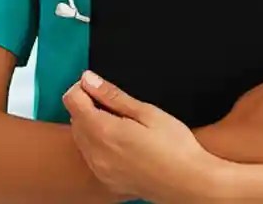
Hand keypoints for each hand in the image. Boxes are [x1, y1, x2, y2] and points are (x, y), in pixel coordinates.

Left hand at [64, 71, 225, 203]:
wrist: (191, 183)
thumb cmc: (176, 147)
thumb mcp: (147, 112)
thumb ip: (113, 95)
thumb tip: (88, 79)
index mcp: (104, 131)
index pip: (71, 100)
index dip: (82, 87)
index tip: (98, 86)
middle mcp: (96, 153)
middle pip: (74, 119)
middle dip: (87, 105)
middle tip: (114, 104)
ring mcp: (100, 169)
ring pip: (80, 138)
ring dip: (90, 125)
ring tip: (120, 123)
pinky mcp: (107, 180)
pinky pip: (90, 156)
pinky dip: (97, 145)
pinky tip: (120, 143)